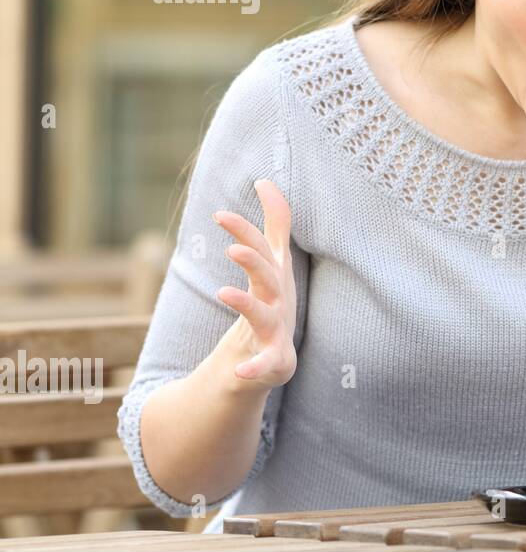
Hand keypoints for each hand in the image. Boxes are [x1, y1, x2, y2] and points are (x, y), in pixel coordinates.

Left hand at [213, 179, 297, 388]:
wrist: (274, 359)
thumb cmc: (271, 304)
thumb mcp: (270, 264)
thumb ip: (274, 225)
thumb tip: (266, 180)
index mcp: (276, 278)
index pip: (263, 249)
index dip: (245, 231)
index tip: (219, 214)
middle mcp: (280, 301)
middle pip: (269, 277)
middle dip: (254, 262)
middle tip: (232, 249)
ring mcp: (278, 331)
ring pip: (265, 317)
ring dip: (248, 304)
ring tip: (223, 292)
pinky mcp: (275, 362)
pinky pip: (267, 365)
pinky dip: (256, 369)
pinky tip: (241, 371)